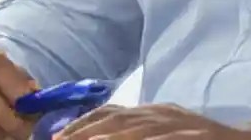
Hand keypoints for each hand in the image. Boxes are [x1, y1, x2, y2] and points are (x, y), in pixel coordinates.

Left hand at [55, 103, 250, 139]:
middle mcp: (166, 115)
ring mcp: (181, 127)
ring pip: (134, 130)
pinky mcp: (195, 139)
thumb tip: (103, 136)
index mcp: (158, 114)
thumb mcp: (172, 133)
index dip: (82, 125)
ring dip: (102, 136)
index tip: (56, 138)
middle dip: (81, 132)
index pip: (112, 113)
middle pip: (116, 119)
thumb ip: (144, 133)